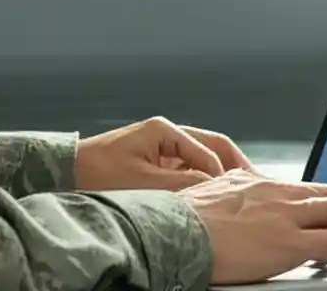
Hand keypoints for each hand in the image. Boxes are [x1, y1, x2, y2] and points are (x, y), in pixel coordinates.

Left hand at [74, 116, 255, 191]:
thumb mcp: (143, 182)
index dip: (224, 177)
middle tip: (258, 185)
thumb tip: (214, 187)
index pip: (207, 153)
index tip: (239, 195)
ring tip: (242, 191)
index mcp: (164, 130)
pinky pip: (190, 164)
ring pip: (204, 154)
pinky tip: (215, 194)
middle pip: (213, 145)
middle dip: (235, 165)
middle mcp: (167, 132)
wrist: (68, 172)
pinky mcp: (157, 158)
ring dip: (222, 170)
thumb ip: (182, 183)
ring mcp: (163, 144)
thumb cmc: (98, 173)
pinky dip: (206, 176)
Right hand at [179, 169, 326, 283]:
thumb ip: (225, 194)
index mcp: (253, 180)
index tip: (325, 215)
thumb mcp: (205, 194)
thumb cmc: (180, 221)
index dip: (319, 202)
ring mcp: (285, 214)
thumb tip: (225, 197)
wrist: (173, 232)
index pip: (299, 186)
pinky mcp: (291, 241)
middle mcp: (274, 191)